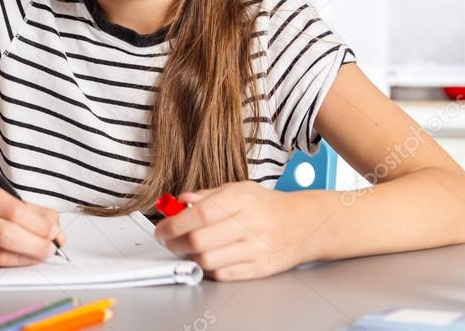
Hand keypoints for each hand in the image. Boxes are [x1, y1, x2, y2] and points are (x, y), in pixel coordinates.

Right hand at [0, 174, 66, 266]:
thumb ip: (26, 207)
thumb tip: (54, 229)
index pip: (12, 210)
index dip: (38, 225)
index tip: (54, 230)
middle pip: (4, 235)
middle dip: (35, 245)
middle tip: (50, 247)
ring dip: (25, 258)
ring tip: (39, 254)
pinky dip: (8, 263)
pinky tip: (18, 257)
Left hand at [153, 181, 322, 280]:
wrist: (303, 224)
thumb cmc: (267, 205)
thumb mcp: (239, 189)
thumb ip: (208, 195)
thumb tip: (180, 201)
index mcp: (242, 200)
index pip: (201, 214)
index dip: (175, 223)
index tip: (162, 228)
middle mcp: (250, 225)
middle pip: (201, 240)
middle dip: (176, 243)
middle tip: (167, 241)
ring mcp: (256, 249)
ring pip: (209, 260)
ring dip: (189, 257)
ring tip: (185, 249)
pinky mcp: (259, 269)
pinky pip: (223, 275)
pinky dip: (207, 269)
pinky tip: (204, 259)